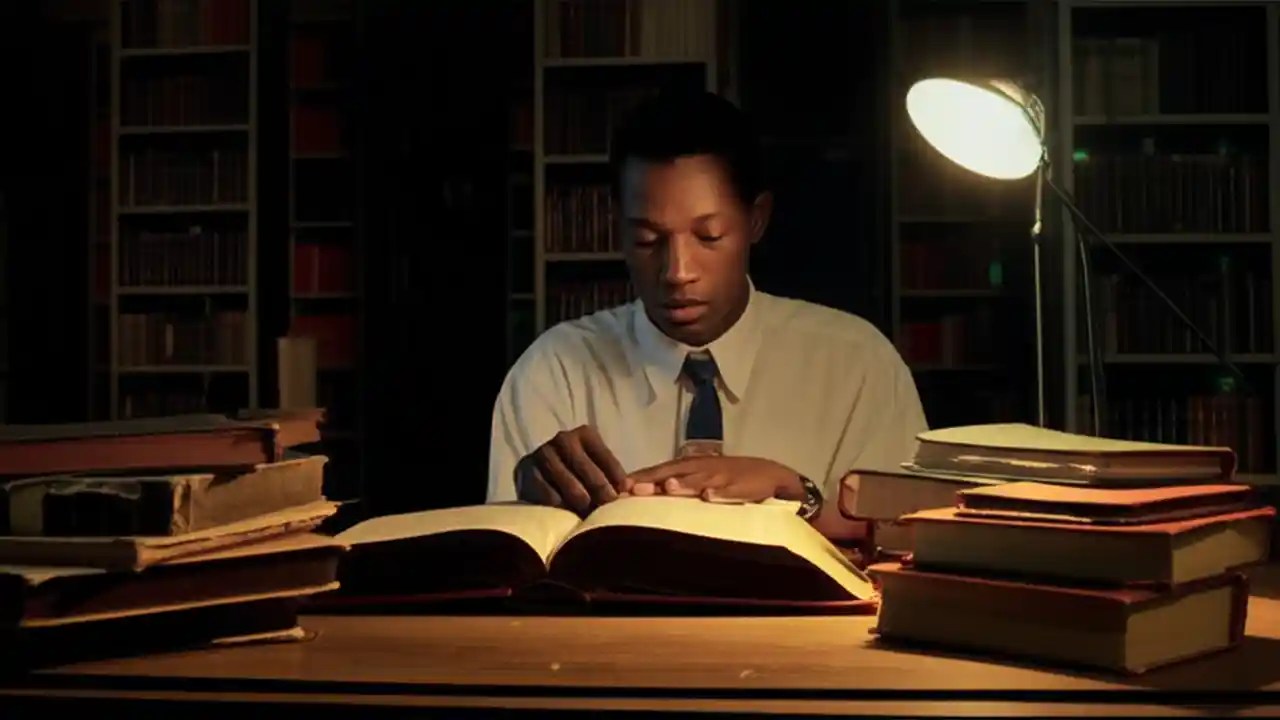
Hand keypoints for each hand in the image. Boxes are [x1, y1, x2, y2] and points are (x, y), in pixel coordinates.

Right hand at [516, 425, 627, 515]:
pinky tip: (568, 515)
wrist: (540, 478)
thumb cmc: (579, 476)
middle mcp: (563, 439)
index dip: (616, 477)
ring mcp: (543, 453)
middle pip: (587, 469)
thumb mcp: (597, 468)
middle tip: (608, 508)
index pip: (605, 457)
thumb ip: (611, 476)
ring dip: (582, 502)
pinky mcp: (526, 471)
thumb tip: (627, 491)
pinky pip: (547, 494)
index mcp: (585, 434)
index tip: (623, 494)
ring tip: (590, 516)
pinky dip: (560, 506)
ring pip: (568, 483)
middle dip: (601, 491)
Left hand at [625, 455, 803, 503]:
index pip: (660, 470)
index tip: (618, 489)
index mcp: (690, 467)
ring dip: (685, 483)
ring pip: (701, 479)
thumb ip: (674, 486)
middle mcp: (703, 468)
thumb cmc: (728, 478)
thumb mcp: (700, 478)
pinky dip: (721, 493)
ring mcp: (724, 476)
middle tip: (633, 488)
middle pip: (675, 472)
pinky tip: (711, 497)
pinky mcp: (744, 486)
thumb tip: (639, 495)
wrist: (771, 475)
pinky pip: (732, 491)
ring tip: (669, 487)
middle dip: (655, 480)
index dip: (641, 478)